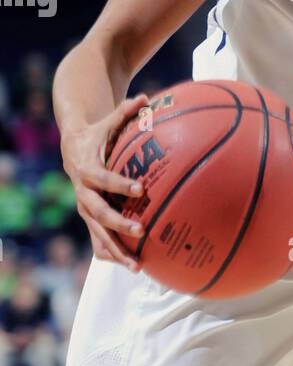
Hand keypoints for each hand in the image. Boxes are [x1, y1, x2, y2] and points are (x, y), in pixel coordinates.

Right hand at [60, 93, 150, 269]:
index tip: (140, 189)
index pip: (104, 179)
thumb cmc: (97, 134)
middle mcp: (83, 193)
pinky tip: (133, 267)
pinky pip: (99, 241)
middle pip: (99, 213)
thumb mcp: (107, 122)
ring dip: (117, 251)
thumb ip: (126, 112)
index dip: (120, 184)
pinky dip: (113, 254)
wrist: (72, 148)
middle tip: (141, 231)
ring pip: (98, 235)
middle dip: (119, 224)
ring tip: (138, 266)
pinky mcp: (90, 219)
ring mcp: (85, 209)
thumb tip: (147, 98)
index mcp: (87, 169)